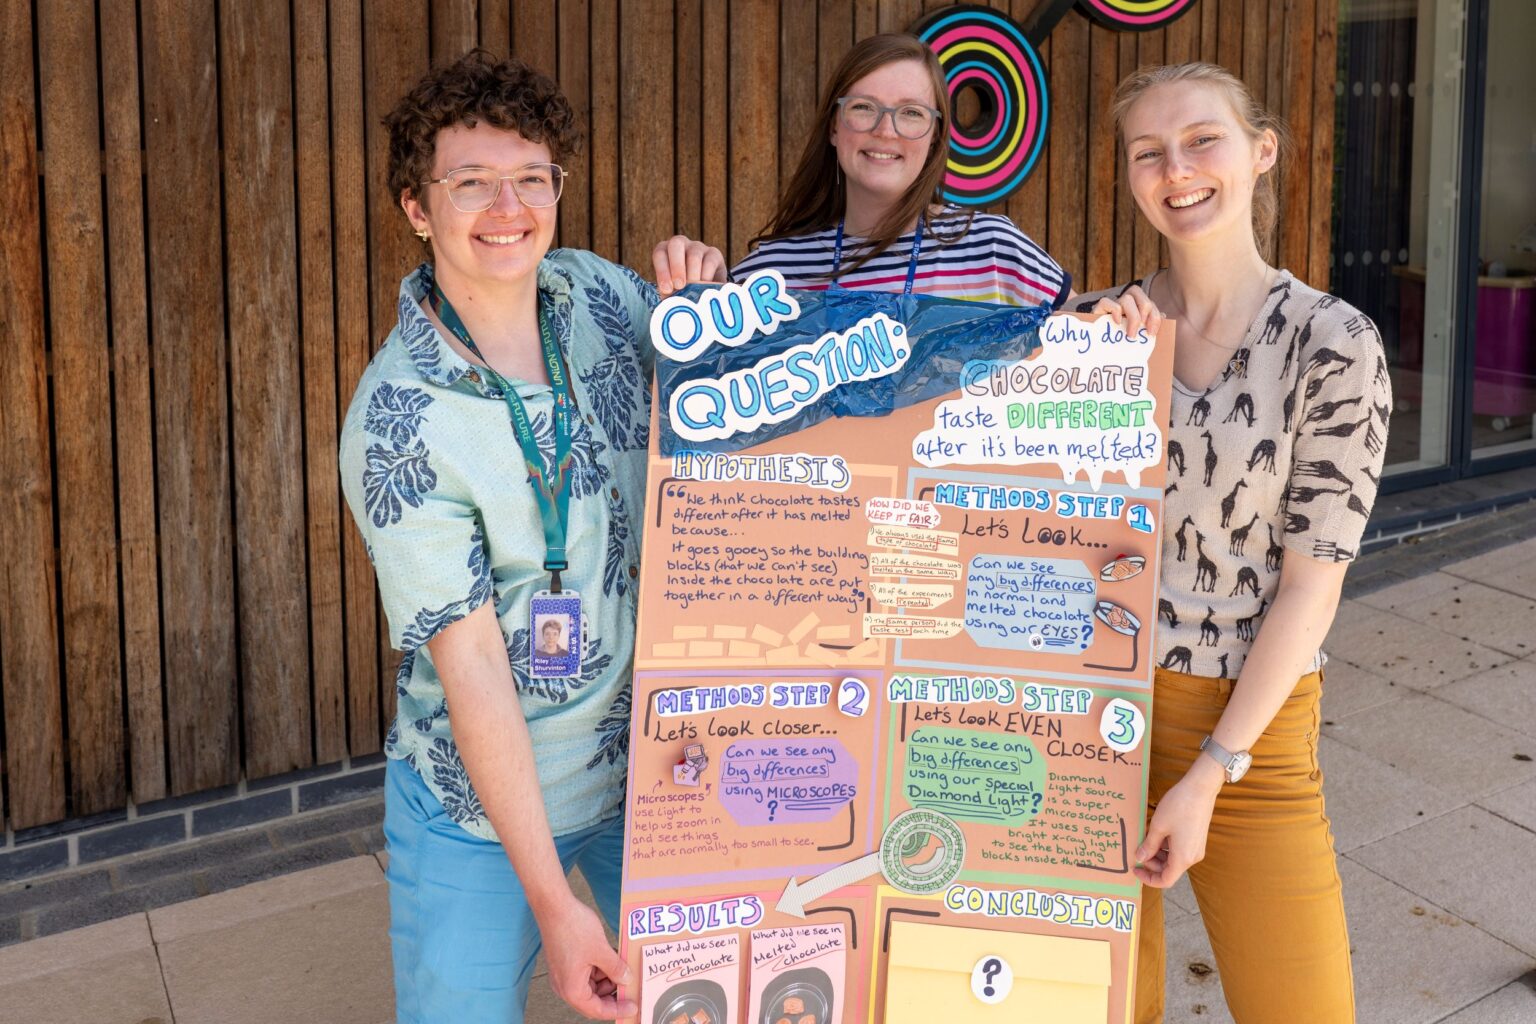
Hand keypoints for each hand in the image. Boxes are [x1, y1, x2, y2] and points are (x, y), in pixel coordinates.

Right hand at [539, 896, 635, 1019]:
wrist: (554, 906)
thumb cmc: (572, 928)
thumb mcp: (602, 950)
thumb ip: (616, 969)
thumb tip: (626, 980)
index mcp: (572, 989)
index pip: (597, 1010)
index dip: (617, 1010)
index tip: (632, 1008)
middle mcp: (564, 986)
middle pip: (593, 999)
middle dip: (613, 993)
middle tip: (631, 986)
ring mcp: (564, 974)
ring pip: (591, 985)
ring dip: (607, 978)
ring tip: (623, 966)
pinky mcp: (565, 962)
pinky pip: (586, 972)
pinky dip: (599, 968)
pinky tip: (612, 957)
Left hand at [652, 234, 727, 295]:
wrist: (704, 290)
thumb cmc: (683, 291)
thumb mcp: (673, 292)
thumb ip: (669, 295)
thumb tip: (669, 306)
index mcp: (665, 251)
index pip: (660, 254)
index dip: (662, 271)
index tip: (667, 289)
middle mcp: (681, 244)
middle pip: (676, 245)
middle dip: (677, 266)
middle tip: (680, 286)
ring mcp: (698, 247)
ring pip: (694, 255)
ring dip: (693, 274)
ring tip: (693, 290)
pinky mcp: (714, 254)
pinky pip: (710, 261)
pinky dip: (706, 276)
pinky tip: (705, 287)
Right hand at [1090, 284, 1163, 339]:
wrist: (1098, 352)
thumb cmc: (1119, 345)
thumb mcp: (1138, 336)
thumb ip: (1150, 325)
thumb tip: (1164, 316)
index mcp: (1134, 307)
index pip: (1148, 302)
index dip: (1154, 315)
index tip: (1152, 333)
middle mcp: (1123, 303)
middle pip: (1137, 293)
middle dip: (1146, 313)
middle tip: (1144, 332)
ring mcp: (1111, 305)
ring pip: (1126, 298)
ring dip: (1133, 316)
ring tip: (1131, 335)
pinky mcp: (1098, 310)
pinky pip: (1106, 301)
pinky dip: (1114, 310)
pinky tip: (1117, 322)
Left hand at [1133, 756, 1222, 888]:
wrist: (1200, 788)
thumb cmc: (1179, 806)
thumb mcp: (1158, 826)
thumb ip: (1149, 846)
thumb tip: (1140, 858)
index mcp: (1183, 858)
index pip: (1165, 880)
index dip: (1148, 878)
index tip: (1135, 869)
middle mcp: (1192, 857)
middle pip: (1169, 870)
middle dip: (1152, 863)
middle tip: (1138, 848)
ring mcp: (1196, 848)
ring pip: (1173, 859)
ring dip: (1158, 853)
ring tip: (1146, 837)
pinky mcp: (1197, 839)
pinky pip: (1179, 850)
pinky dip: (1167, 846)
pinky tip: (1157, 832)